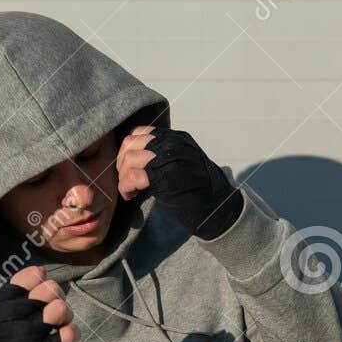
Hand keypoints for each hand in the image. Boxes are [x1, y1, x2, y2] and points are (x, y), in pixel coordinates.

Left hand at [116, 126, 243, 240]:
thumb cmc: (202, 192)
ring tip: (130, 191)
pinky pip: (132, 177)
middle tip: (126, 182)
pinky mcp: (165, 177)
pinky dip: (126, 188)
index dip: (129, 150)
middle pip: (131, 142)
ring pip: (130, 158)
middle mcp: (173, 144)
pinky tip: (131, 197)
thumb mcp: (185, 164)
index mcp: (177, 138)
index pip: (142, 132)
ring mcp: (170, 158)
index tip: (129, 167)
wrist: (220, 209)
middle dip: (121, 163)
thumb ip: (165, 156)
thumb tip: (136, 160)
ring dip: (123, 177)